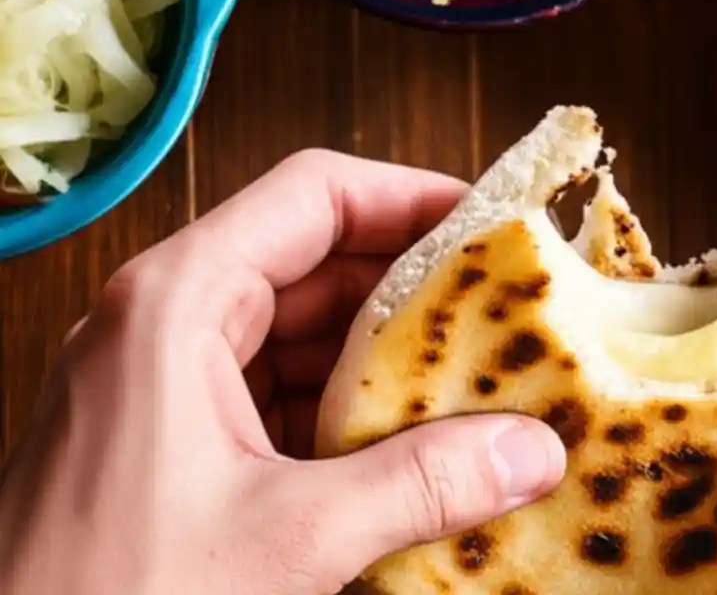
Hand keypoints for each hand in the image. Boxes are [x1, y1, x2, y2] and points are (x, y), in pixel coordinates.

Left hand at [0, 150, 566, 594]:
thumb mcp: (286, 537)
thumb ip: (420, 486)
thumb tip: (530, 453)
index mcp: (176, 304)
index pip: (312, 198)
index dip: (411, 197)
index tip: (490, 223)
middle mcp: (168, 325)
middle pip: (315, 263)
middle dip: (415, 288)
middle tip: (506, 312)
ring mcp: (168, 384)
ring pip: (302, 335)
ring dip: (389, 358)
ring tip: (477, 381)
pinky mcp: (178, 442)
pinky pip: (281, 397)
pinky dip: (350, 412)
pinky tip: (415, 444)